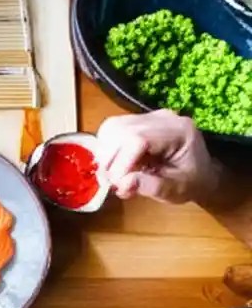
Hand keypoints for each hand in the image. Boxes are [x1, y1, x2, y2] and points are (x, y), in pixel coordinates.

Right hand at [96, 110, 220, 205]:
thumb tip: (123, 183)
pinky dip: (107, 148)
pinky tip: (118, 162)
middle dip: (111, 159)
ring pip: (111, 128)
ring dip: (106, 153)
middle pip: (121, 131)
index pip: (138, 138)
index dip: (122, 162)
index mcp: (179, 131)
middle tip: (116, 182)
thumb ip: (152, 187)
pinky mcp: (138, 119)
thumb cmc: (192, 183)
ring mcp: (149, 116)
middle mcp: (163, 117)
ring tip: (117, 173)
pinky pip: (111, 129)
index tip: (118, 185)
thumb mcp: (177, 190)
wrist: (201, 173)